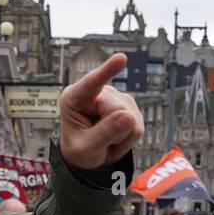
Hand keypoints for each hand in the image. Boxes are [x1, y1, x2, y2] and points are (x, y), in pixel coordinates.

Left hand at [59, 53, 144, 168]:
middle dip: (113, 132)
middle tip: (99, 140)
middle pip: (118, 110)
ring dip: (120, 137)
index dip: (107, 71)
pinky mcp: (129, 105)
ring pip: (131, 119)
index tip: (121, 58)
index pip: (93, 83)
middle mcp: (97, 93)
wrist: (89, 156)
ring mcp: (115, 97)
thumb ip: (103, 134)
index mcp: (75, 98)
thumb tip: (128, 117)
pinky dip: (128, 138)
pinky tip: (116, 137)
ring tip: (106, 139)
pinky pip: (138, 126)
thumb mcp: (85, 148)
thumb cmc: (79, 150)